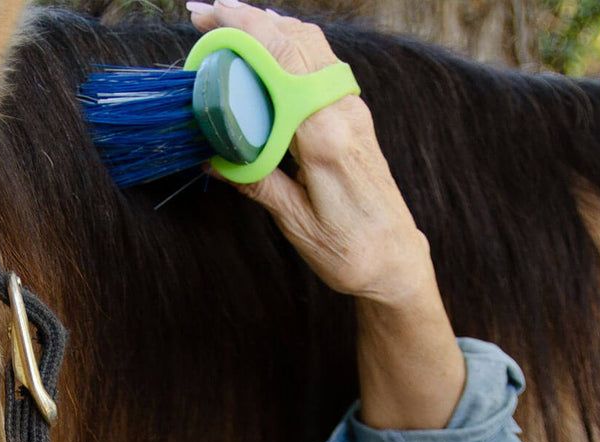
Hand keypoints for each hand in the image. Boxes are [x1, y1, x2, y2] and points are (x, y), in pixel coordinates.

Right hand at [188, 0, 466, 430]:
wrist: (397, 260)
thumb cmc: (349, 250)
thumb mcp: (295, 224)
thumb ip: (256, 183)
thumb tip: (213, 157)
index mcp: (325, 137)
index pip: (284, 62)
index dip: (245, 30)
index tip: (209, 19)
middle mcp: (343, 113)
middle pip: (298, 39)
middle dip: (249, 18)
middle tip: (203, 14)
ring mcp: (352, 109)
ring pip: (313, 44)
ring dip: (269, 25)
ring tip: (226, 23)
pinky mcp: (353, 114)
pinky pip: (319, 62)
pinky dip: (288, 43)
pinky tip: (262, 48)